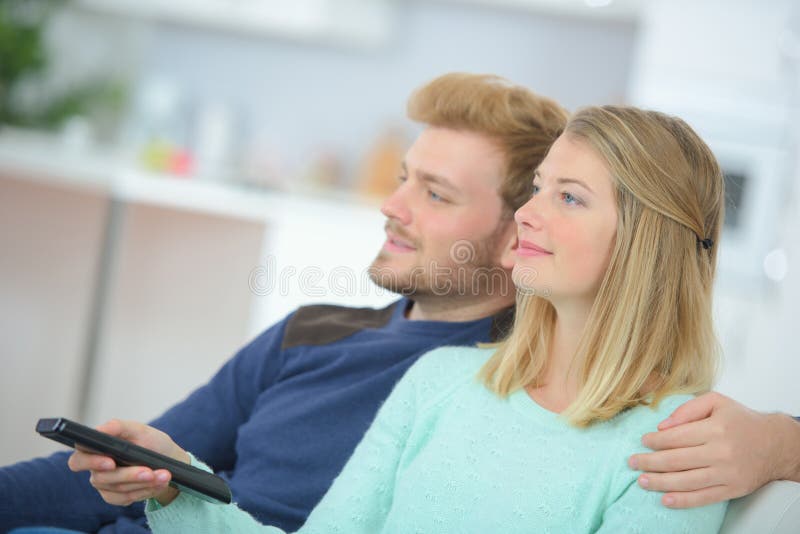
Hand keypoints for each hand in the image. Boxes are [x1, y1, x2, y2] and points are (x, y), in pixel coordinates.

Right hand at [67, 419, 189, 506]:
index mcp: (96, 449)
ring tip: (164, 474)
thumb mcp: (139, 430)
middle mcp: (96, 469)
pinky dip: (146, 490)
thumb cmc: (149, 441)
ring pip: (118, 488)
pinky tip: (160, 482)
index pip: (79, 459)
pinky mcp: (115, 497)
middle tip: (148, 472)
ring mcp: (104, 485)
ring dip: (144, 482)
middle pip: (102, 478)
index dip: (91, 462)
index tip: (110, 462)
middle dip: (128, 475)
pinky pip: (126, 498)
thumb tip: (99, 430)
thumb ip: (118, 427)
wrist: (167, 460)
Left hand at [629, 392, 797, 508]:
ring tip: (642, 481)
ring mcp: (727, 474)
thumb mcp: (716, 402)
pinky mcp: (733, 489)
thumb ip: (687, 409)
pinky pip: (704, 497)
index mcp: (715, 429)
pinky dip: (683, 501)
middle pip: (676, 460)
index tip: (643, 441)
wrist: (775, 443)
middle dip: (649, 462)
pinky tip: (665, 499)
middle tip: (632, 462)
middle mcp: (721, 452)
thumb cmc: (741, 420)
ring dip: (660, 482)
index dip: (655, 441)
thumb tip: (662, 426)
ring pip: (686, 481)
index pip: (676, 437)